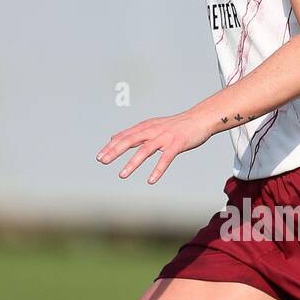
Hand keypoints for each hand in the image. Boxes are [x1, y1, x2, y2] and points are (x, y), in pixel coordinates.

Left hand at [96, 107, 213, 183]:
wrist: (199, 119)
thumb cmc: (176, 125)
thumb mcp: (153, 125)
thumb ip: (134, 133)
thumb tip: (114, 137)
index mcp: (146, 127)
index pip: (125, 136)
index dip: (111, 146)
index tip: (100, 156)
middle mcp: (153, 131)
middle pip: (130, 140)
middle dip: (115, 151)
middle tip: (103, 161)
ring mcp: (164, 138)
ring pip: (145, 150)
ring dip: (132, 163)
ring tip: (122, 174)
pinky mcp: (176, 145)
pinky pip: (165, 159)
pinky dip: (158, 170)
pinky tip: (151, 180)